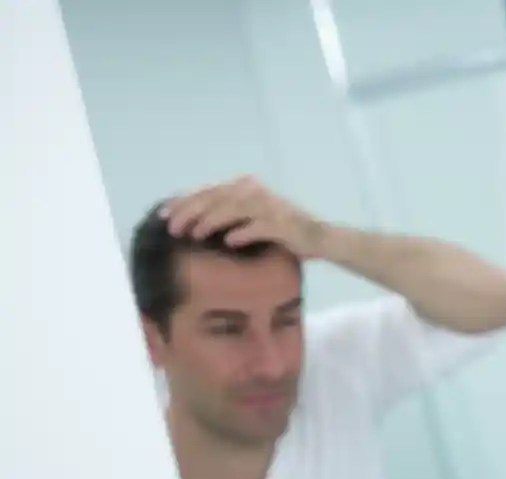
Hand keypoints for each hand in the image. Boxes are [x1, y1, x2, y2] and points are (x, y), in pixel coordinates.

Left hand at [161, 175, 327, 258]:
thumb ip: (227, 211)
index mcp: (246, 186)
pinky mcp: (282, 224)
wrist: (320, 237)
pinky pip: (256, 227)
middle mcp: (256, 191)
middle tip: (172, 228)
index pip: (208, 190)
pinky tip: (229, 242)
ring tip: (194, 235)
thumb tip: (191, 219)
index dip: (183, 201)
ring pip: (232, 209)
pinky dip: (241, 233)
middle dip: (190, 211)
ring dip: (210, 221)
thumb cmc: (281, 229)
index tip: (163, 214)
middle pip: (215, 197)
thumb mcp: (252, 214)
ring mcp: (270, 207)